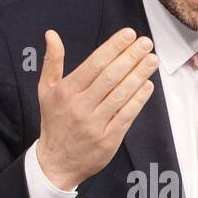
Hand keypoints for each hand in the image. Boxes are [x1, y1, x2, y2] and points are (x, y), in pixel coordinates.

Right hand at [35, 27, 158, 190]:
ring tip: (152, 60)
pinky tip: (147, 86)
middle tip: (146, 43)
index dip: (114, 47)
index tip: (129, 35)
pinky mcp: (108, 139)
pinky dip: (138, 99)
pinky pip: (126, 115)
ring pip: (121, 94)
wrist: (56, 162)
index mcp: (66, 92)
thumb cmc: (55, 121)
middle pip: (110, 77)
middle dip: (131, 57)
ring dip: (139, 75)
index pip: (94, 64)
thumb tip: (51, 34)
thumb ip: (52, 62)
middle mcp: (80, 106)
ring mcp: (95, 124)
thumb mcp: (46, 91)